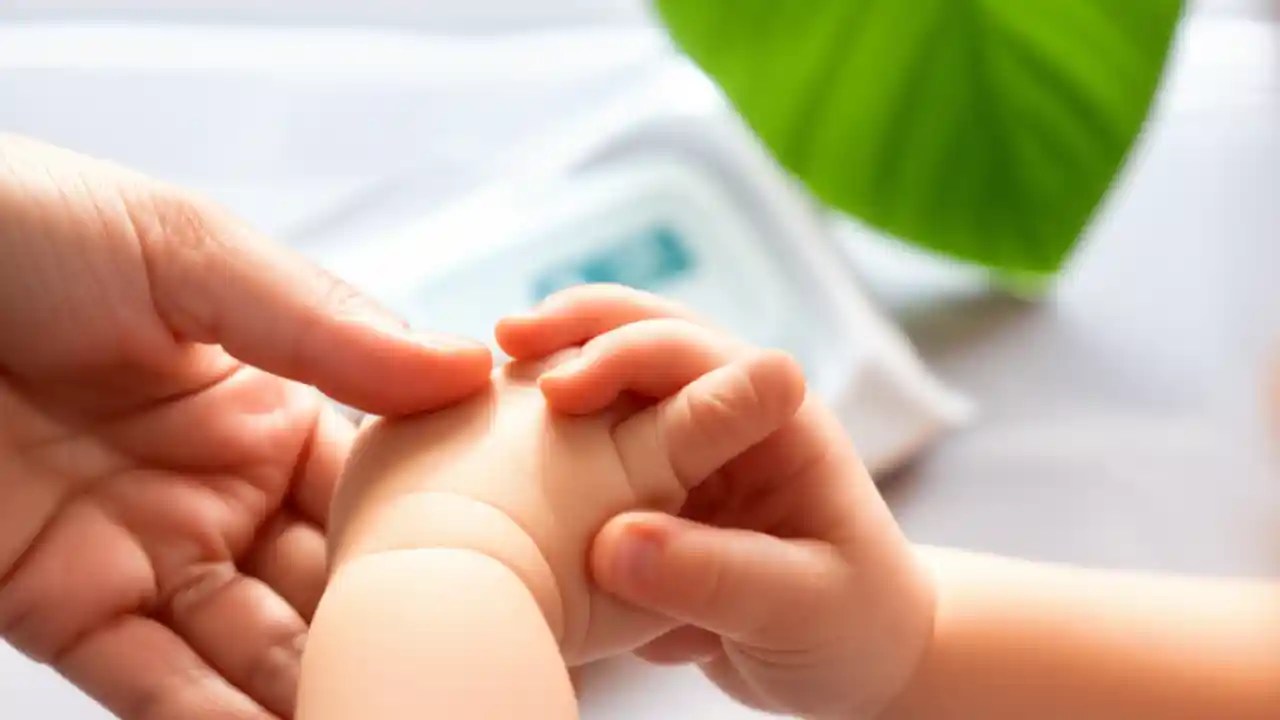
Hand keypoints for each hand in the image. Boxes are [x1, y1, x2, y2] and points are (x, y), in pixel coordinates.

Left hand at [0, 135, 490, 717]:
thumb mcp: (189, 251)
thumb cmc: (21, 222)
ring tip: (398, 709)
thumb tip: (468, 368)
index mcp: (267, 398)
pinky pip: (157, 683)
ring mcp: (148, 551)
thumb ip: (325, 322)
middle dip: (395, 624)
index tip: (520, 563)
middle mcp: (222, 486)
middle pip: (334, 578)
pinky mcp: (63, 606)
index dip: (446, 520)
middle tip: (466, 664)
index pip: (384, 477)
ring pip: (260, 648)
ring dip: (324, 688)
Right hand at [497, 285, 936, 719]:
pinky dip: (544, 439)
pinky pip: (589, 445)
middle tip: (497, 345)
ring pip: (605, 389)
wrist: (855, 663)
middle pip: (638, 339)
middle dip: (570, 332)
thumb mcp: (802, 607)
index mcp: (775, 418)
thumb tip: (613, 546)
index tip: (554, 391)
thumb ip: (718, 576)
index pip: (692, 353)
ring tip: (472, 398)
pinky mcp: (652, 490)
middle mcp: (725, 415)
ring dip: (544, 383)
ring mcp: (683, 449)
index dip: (621, 355)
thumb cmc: (855, 625)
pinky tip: (490, 451)